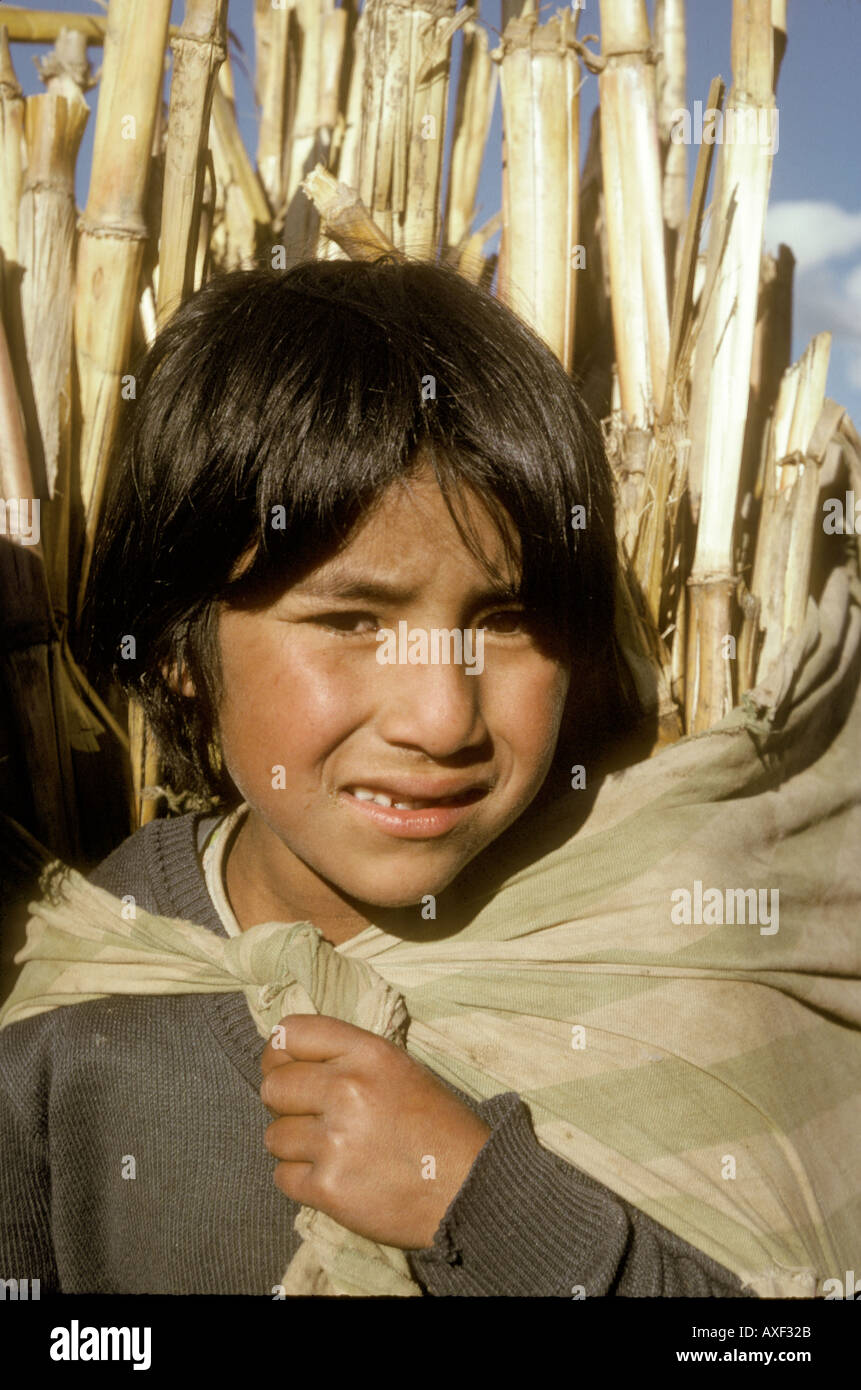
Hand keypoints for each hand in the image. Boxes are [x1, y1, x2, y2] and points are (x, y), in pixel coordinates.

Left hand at [260, 1014, 491, 1249]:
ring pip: (274, 1136)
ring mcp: (335, 1141)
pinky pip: (282, 1177)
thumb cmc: (438, 1126)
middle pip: (273, 1086)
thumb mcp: (400, 1069)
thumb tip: (289, 1059)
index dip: (280, 1054)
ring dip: (294, 1146)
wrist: (471, 1188)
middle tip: (312, 1117)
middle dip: (286, 1104)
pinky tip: (333, 1176)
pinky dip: (302, 1180)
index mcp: (368, 1053)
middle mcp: (347, 1090)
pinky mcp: (329, 1188)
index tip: (287, 1069)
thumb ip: (347, 1058)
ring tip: (329, 1151)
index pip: (290, 1034)